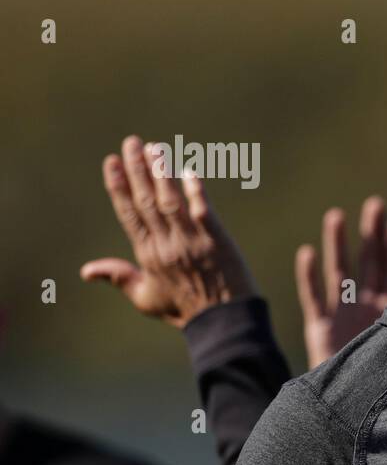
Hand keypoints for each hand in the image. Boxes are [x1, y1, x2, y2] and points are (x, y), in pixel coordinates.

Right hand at [81, 136, 256, 327]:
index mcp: (146, 255)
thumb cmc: (185, 311)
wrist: (223, 322)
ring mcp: (191, 241)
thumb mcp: (146, 298)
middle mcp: (165, 245)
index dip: (118, 186)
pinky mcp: (216, 240)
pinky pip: (203, 210)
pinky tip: (189, 171)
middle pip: (146, 200)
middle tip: (131, 142)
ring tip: (155, 148)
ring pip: (171, 201)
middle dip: (137, 169)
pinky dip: (196, 190)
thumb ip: (119, 277)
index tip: (110, 161)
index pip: (128, 213)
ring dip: (162, 172)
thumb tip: (86, 270)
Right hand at [295, 197, 386, 368]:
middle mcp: (366, 306)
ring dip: (339, 245)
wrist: (358, 411)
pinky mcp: (320, 329)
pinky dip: (309, 277)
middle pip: (368, 262)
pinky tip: (308, 253)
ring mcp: (342, 315)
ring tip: (337, 216)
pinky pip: (314, 298)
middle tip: (374, 205)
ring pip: (339, 273)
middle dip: (371, 235)